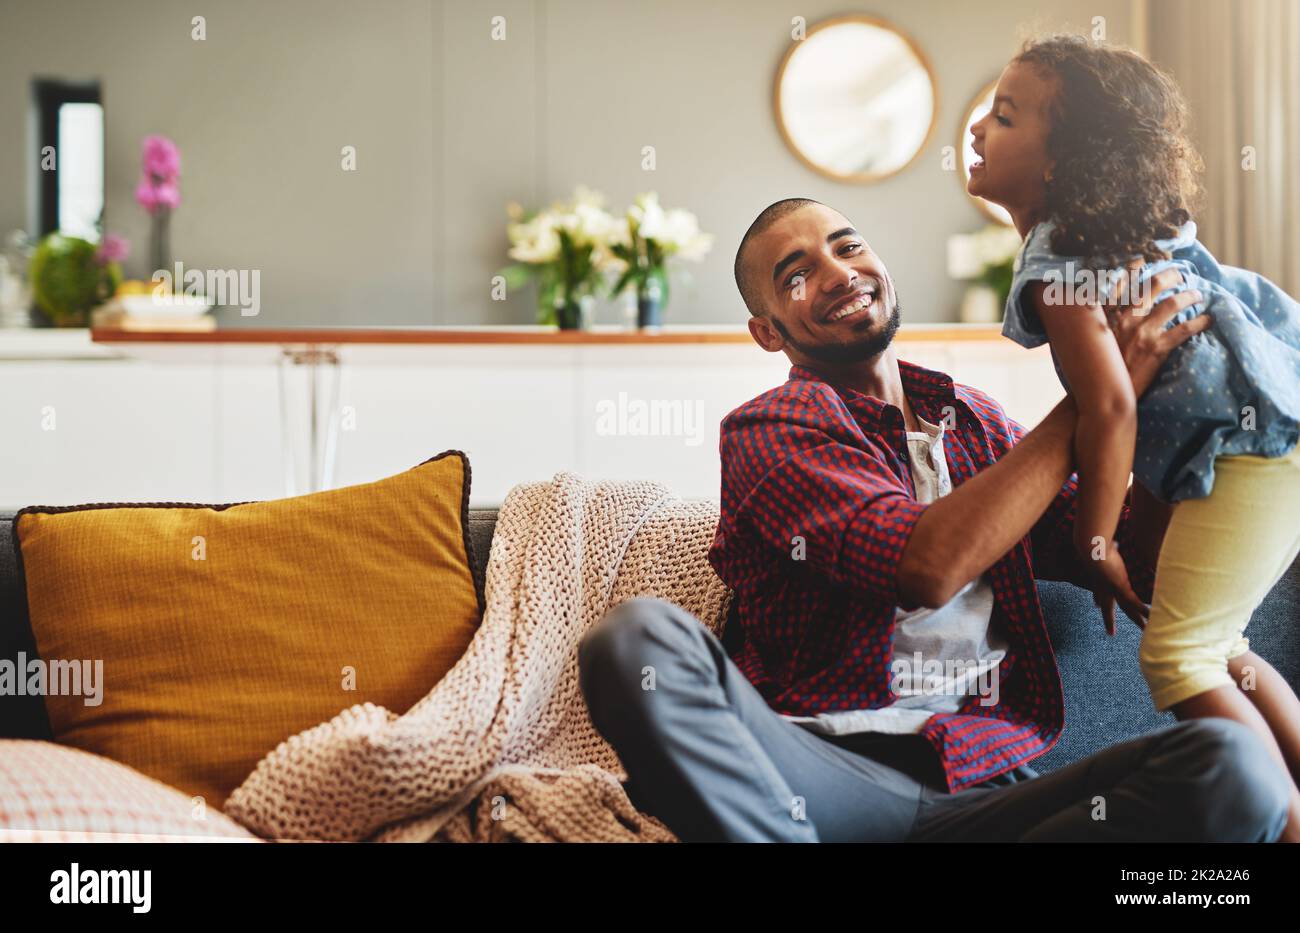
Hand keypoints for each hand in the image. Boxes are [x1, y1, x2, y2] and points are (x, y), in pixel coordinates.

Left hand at [1081, 538, 1148, 635]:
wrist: (1092, 549)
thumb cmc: (1096, 545)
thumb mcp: (1104, 548)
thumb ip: (1110, 548)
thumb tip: (1113, 543)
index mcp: (1098, 578)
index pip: (1097, 591)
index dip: (1098, 599)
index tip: (1096, 606)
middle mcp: (1103, 587)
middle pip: (1108, 608)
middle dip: (1109, 620)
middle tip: (1110, 632)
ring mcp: (1112, 590)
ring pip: (1126, 608)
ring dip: (1136, 619)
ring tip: (1144, 629)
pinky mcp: (1121, 588)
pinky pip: (1134, 603)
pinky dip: (1143, 610)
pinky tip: (1151, 618)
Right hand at [1106, 265, 1209, 397]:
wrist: (1101, 395)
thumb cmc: (1096, 370)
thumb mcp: (1089, 342)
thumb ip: (1098, 325)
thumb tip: (1102, 312)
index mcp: (1107, 316)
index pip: (1120, 283)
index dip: (1133, 267)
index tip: (1143, 258)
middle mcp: (1124, 319)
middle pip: (1151, 286)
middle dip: (1169, 276)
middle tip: (1180, 275)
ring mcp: (1141, 333)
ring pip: (1171, 304)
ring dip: (1189, 296)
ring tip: (1198, 295)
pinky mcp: (1155, 349)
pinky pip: (1184, 330)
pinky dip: (1199, 322)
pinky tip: (1208, 320)